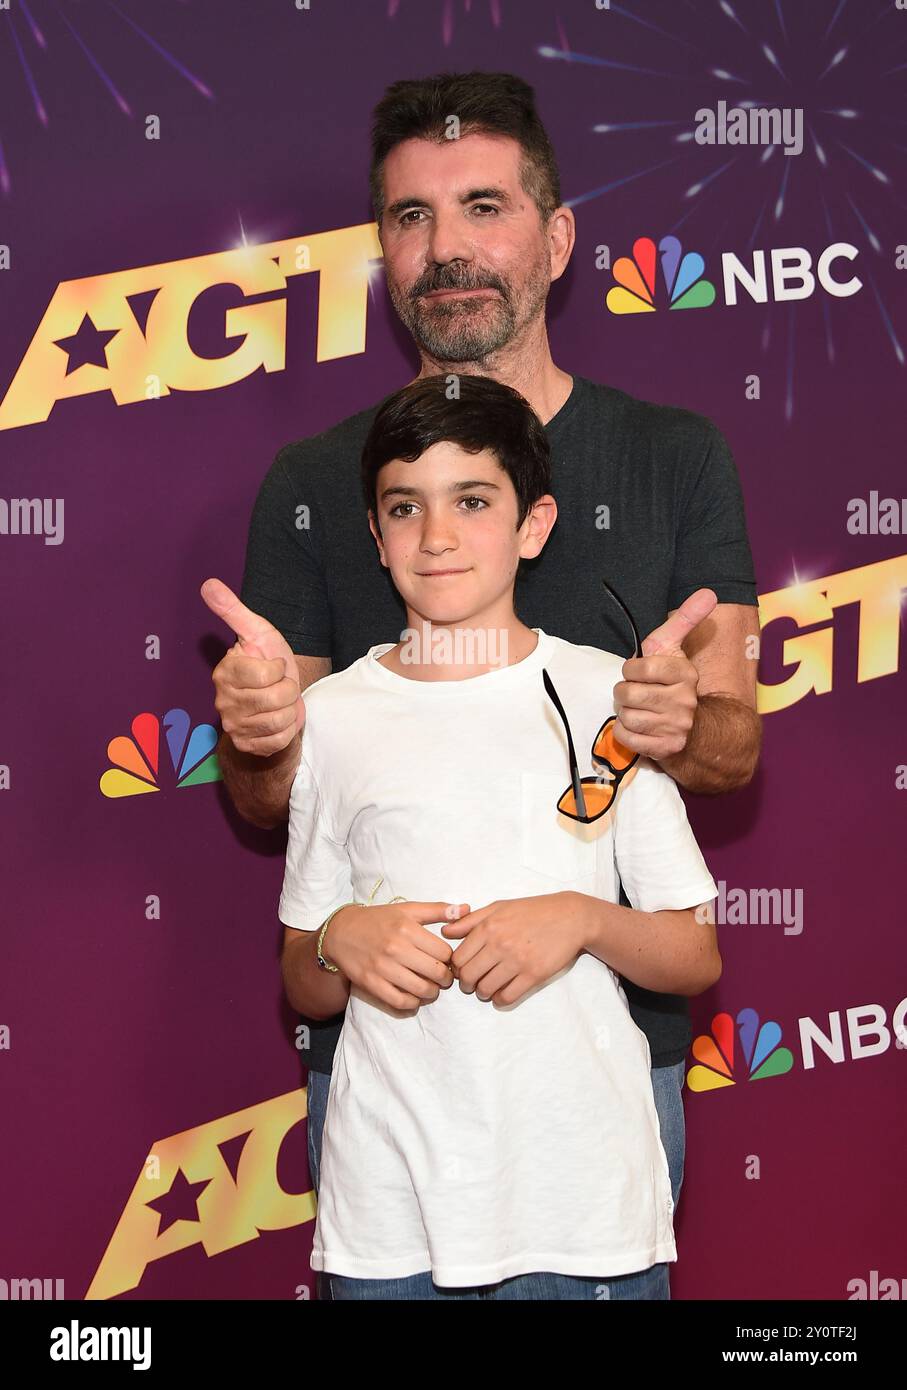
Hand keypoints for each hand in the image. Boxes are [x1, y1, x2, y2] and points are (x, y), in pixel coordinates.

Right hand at [201, 577, 304, 756]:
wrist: (275, 699)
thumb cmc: (266, 661)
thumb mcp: (256, 632)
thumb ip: (232, 609)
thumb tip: (208, 583)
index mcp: (225, 672)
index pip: (268, 674)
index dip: (279, 669)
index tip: (272, 666)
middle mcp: (224, 701)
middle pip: (276, 698)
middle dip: (288, 690)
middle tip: (279, 686)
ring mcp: (234, 726)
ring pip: (279, 720)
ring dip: (288, 710)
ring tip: (279, 702)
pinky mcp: (246, 745)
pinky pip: (279, 739)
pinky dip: (287, 729)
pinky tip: (278, 720)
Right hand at [326, 900, 469, 1011]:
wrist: (341, 932)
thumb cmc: (379, 920)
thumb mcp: (408, 909)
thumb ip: (438, 910)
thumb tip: (467, 909)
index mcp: (407, 929)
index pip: (444, 953)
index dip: (451, 960)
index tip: (448, 961)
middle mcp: (396, 948)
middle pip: (436, 972)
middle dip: (445, 978)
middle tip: (444, 977)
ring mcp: (383, 968)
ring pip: (421, 989)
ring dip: (432, 992)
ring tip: (431, 987)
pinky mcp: (371, 984)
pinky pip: (400, 1002)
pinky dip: (413, 1003)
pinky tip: (415, 997)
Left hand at [441, 893, 587, 1005]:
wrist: (570, 917)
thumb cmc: (532, 911)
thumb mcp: (498, 907)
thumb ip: (470, 920)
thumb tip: (445, 932)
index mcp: (488, 927)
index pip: (458, 958)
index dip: (456, 968)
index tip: (462, 969)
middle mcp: (500, 944)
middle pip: (468, 976)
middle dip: (466, 984)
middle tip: (472, 982)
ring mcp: (517, 961)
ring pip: (485, 989)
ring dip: (483, 992)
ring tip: (487, 987)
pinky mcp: (534, 974)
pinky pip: (507, 997)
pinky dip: (500, 999)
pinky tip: (502, 993)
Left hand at [611, 588, 716, 760]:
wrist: (695, 729)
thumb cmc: (673, 683)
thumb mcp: (675, 647)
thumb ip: (686, 618)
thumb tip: (709, 592)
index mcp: (685, 674)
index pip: (638, 668)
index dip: (631, 670)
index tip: (639, 672)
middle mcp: (684, 701)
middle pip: (627, 693)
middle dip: (625, 693)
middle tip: (637, 694)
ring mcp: (676, 727)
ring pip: (626, 716)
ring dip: (626, 713)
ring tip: (641, 711)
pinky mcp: (666, 748)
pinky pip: (626, 737)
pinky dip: (626, 733)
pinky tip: (640, 727)